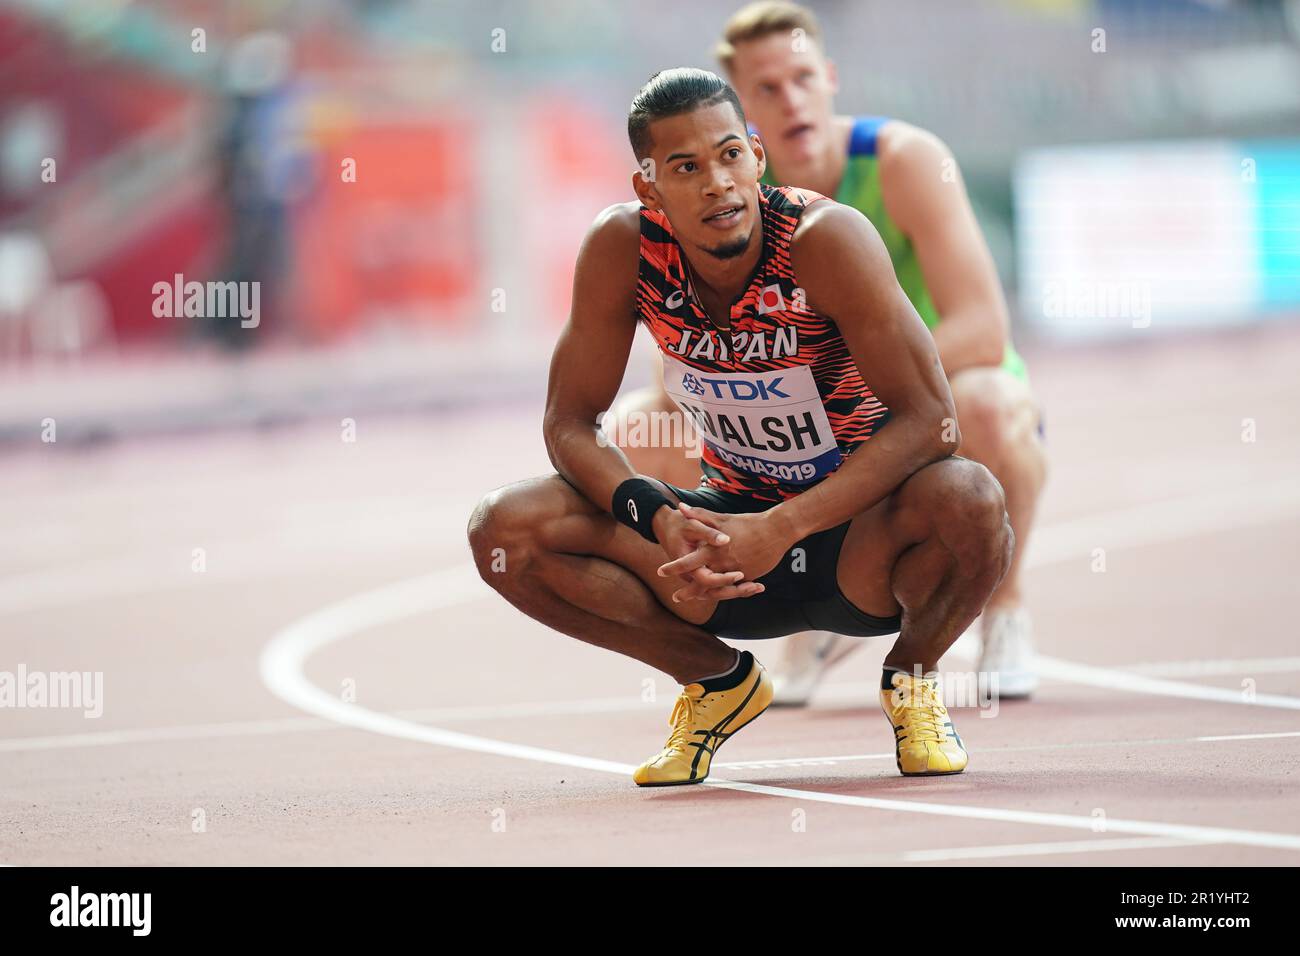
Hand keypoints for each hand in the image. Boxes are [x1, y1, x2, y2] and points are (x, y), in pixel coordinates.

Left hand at [657, 503, 794, 601]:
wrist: (776, 531)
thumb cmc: (748, 523)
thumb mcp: (721, 519)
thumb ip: (699, 516)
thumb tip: (681, 508)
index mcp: (713, 551)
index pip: (688, 562)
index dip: (674, 568)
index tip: (661, 572)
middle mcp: (723, 564)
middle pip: (701, 583)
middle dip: (688, 592)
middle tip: (676, 597)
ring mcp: (736, 573)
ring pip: (717, 589)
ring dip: (705, 594)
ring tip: (696, 597)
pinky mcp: (748, 577)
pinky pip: (734, 588)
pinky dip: (725, 591)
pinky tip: (718, 593)